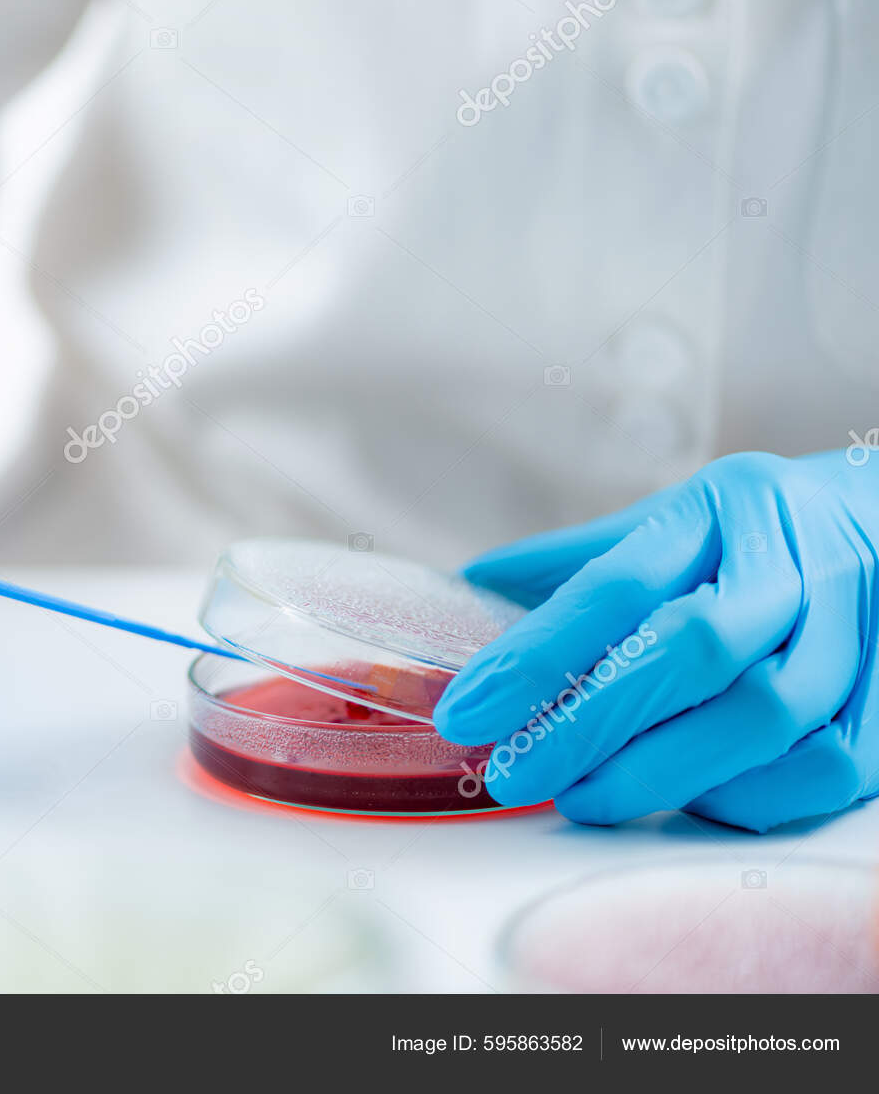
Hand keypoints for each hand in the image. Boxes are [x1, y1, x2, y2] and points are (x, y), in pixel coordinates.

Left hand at [433, 451, 878, 831]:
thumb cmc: (760, 533)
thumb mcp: (673, 519)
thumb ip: (580, 560)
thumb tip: (471, 586)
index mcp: (720, 505)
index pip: (615, 586)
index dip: (534, 656)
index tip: (466, 711)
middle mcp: (796, 554)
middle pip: (694, 649)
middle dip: (592, 726)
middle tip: (516, 774)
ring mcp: (861, 619)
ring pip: (767, 713)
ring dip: (665, 772)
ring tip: (585, 798)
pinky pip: (829, 763)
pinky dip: (749, 794)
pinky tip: (689, 800)